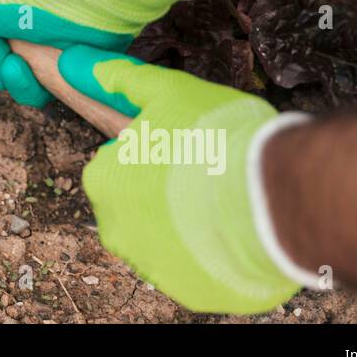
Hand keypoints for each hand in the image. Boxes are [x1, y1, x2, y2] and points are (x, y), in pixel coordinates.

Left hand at [60, 48, 304, 313]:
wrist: (275, 196)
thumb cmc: (216, 136)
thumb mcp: (167, 92)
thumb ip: (123, 81)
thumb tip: (81, 63)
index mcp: (103, 179)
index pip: (121, 164)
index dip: (157, 151)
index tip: (187, 147)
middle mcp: (114, 228)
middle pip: (139, 203)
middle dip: (168, 190)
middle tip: (209, 171)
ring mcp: (151, 265)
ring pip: (167, 238)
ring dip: (190, 223)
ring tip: (229, 201)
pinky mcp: (189, 293)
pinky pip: (197, 269)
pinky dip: (212, 254)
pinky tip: (236, 232)